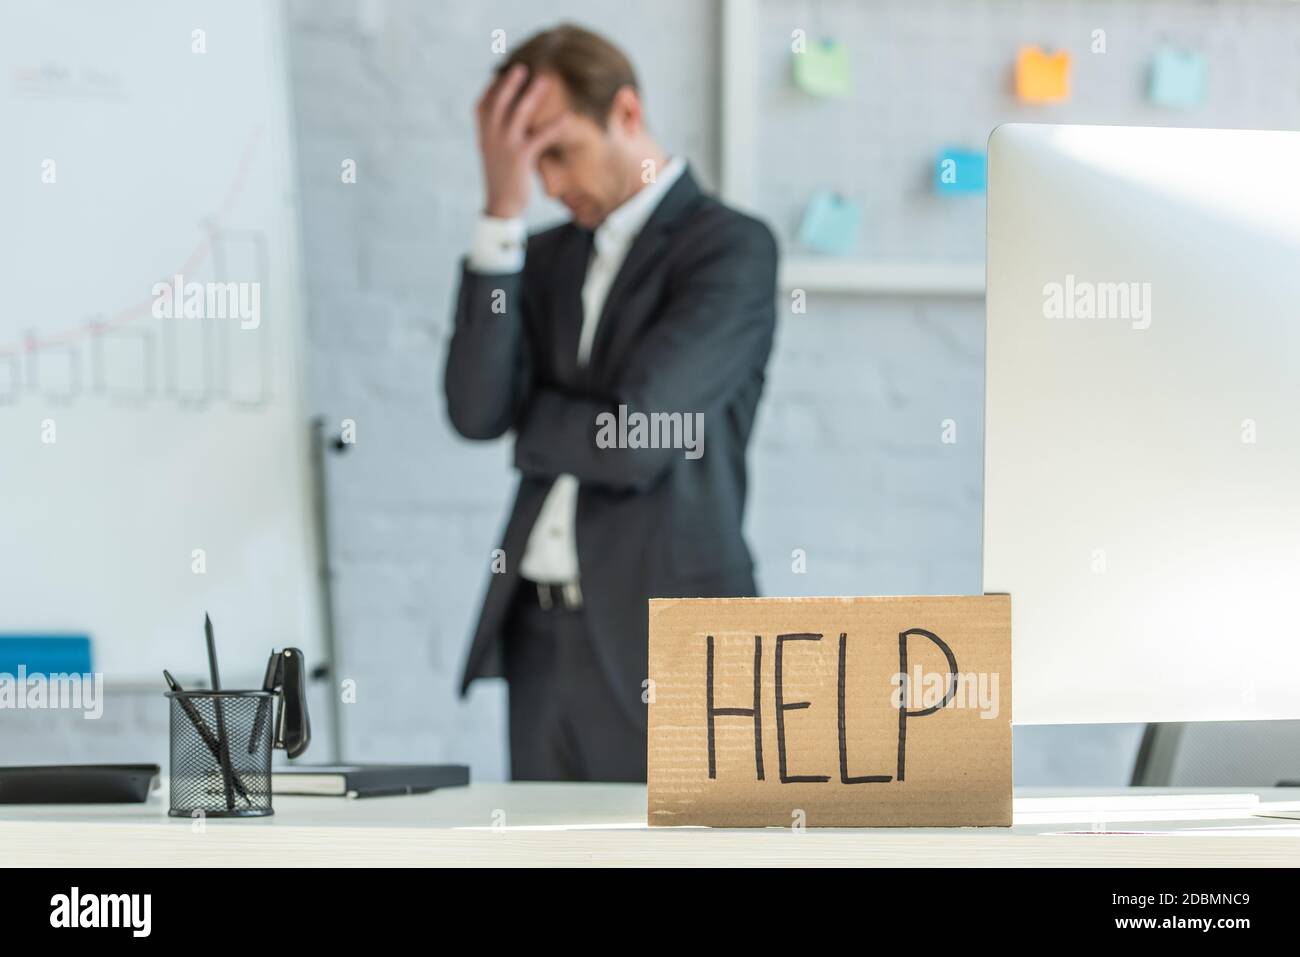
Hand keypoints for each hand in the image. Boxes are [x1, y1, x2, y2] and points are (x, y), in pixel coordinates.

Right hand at [475, 65, 571, 218]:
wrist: (502, 205)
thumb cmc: (502, 176)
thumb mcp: (493, 152)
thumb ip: (496, 132)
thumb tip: (507, 115)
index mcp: (483, 134)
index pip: (483, 104)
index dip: (493, 87)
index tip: (501, 71)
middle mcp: (491, 137)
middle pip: (499, 102)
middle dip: (510, 83)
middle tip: (522, 66)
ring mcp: (505, 146)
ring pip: (518, 113)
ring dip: (532, 95)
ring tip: (545, 80)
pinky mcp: (521, 157)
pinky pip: (540, 136)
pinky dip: (555, 125)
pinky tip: (569, 116)